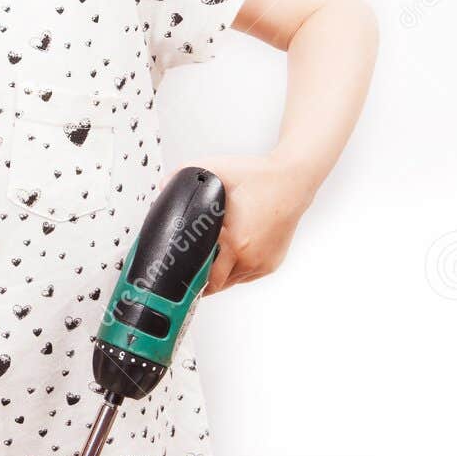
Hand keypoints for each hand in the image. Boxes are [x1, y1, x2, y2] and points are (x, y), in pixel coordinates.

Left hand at [162, 154, 315, 293]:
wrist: (293, 182)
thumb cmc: (259, 178)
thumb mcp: (217, 170)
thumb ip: (185, 174)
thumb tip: (164, 185)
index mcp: (234, 240)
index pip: (204, 274)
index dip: (188, 278)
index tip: (176, 279)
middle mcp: (249, 257)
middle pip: (215, 285)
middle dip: (199, 281)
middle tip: (186, 273)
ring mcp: (261, 263)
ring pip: (230, 283)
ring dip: (217, 275)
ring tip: (206, 260)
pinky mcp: (271, 264)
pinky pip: (245, 277)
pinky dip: (234, 271)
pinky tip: (228, 255)